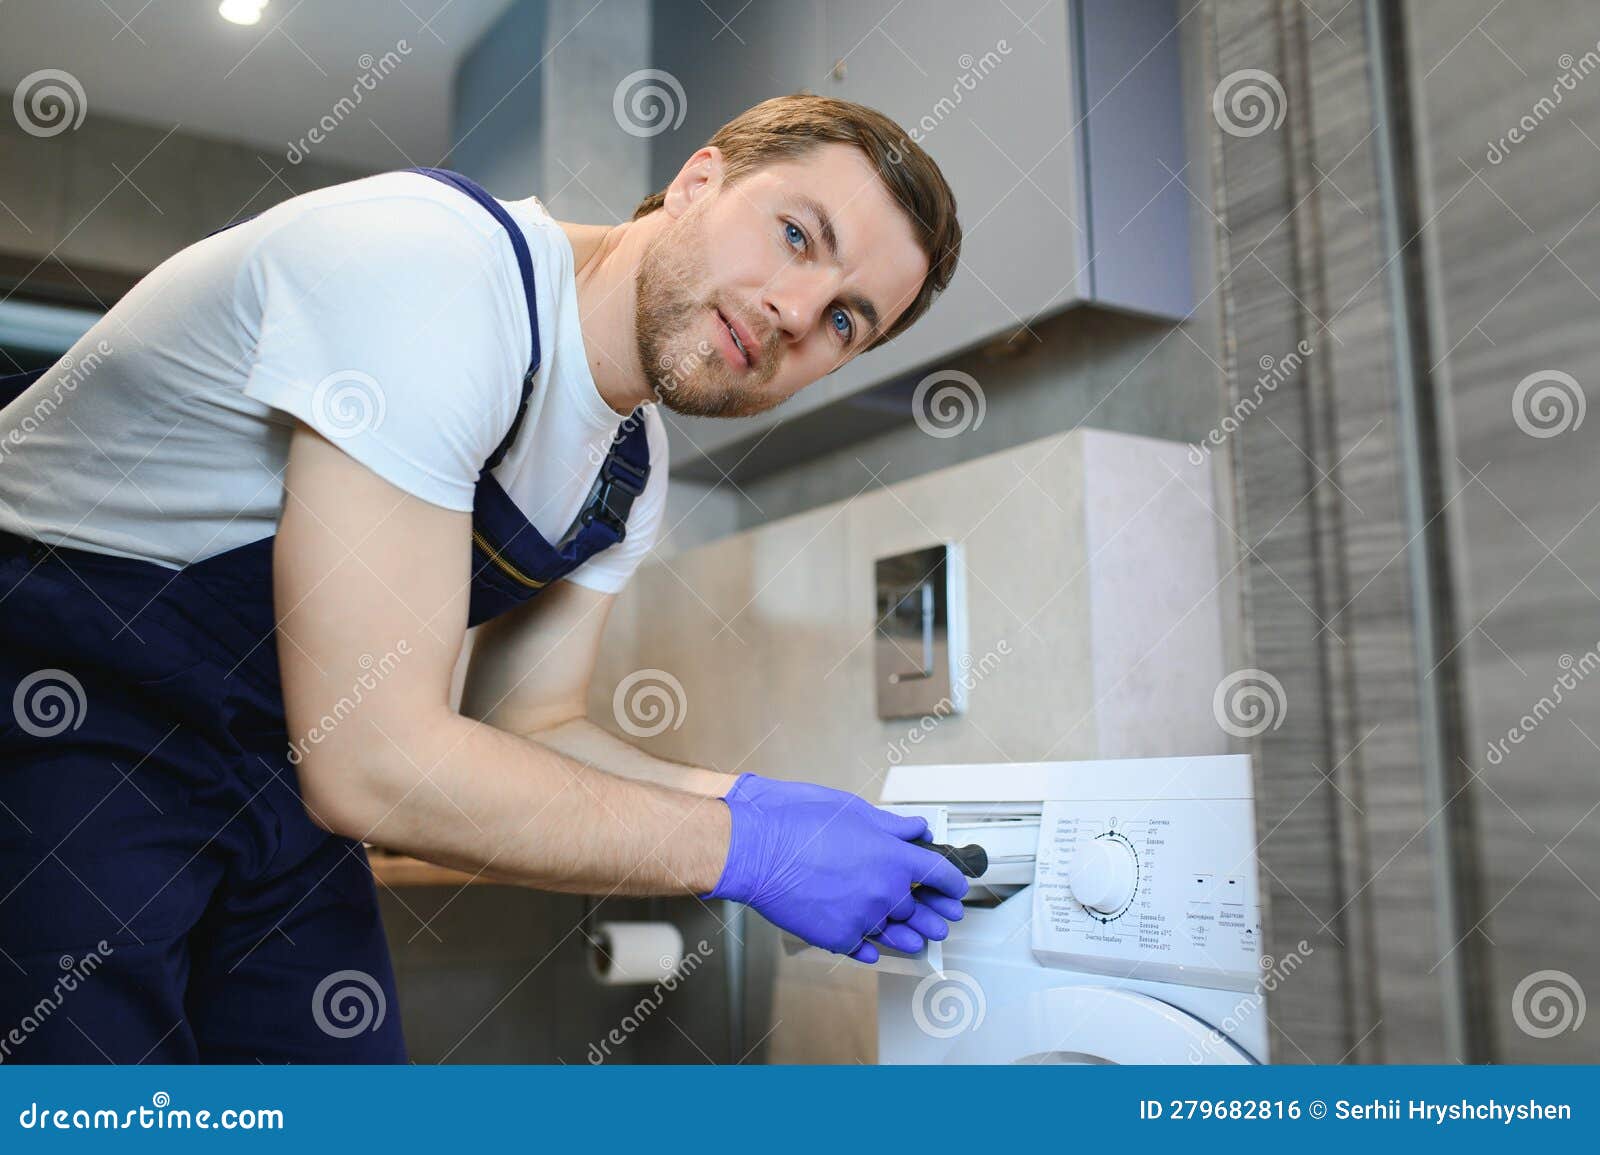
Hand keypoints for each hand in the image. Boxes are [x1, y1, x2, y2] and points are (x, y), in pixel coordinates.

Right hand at [702, 788, 968, 963]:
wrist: (756, 849)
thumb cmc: (797, 822)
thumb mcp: (853, 810)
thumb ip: (891, 826)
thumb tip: (916, 830)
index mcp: (894, 856)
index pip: (941, 874)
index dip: (954, 882)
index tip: (956, 887)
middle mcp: (886, 890)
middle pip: (923, 911)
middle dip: (934, 915)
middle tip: (942, 920)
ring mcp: (863, 918)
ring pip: (898, 935)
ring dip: (911, 937)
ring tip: (917, 940)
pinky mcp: (838, 936)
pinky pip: (863, 949)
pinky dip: (869, 948)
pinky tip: (873, 948)